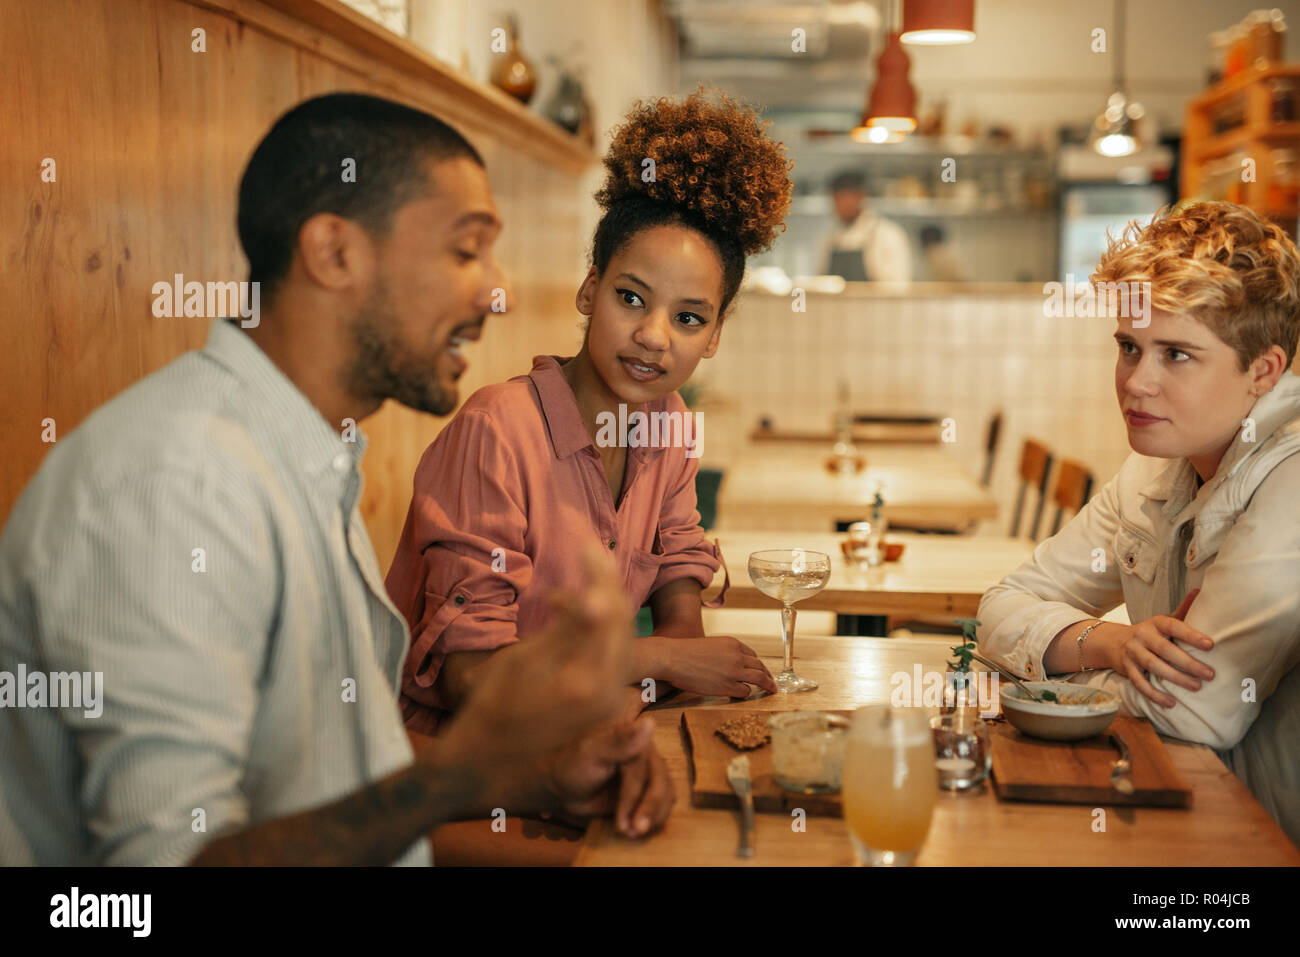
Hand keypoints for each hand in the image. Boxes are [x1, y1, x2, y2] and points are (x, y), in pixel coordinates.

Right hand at [439, 544, 632, 769]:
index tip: (583, 544)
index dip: (600, 574)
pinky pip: (609, 651)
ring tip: (571, 580)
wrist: (484, 761)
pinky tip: (565, 610)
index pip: (609, 613)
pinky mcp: (602, 700)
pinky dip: (594, 626)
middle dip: (606, 582)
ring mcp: (608, 699)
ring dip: (601, 601)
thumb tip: (599, 595)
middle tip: (585, 550)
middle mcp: (607, 692)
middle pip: (622, 621)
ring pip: (619, 634)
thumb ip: (566, 630)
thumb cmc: (491, 708)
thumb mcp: (523, 661)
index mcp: (587, 681)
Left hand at [546, 718, 674, 837]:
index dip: (635, 796)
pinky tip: (636, 830)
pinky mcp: (647, 792)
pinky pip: (662, 805)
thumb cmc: (572, 766)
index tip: (624, 820)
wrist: (563, 788)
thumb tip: (649, 723)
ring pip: (666, 795)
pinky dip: (654, 819)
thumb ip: (619, 741)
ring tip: (631, 833)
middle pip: (660, 783)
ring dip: (653, 817)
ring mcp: (649, 774)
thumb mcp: (590, 753)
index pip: (644, 769)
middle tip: (633, 831)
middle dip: (648, 809)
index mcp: (635, 738)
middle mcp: (647, 754)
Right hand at [658, 635, 777, 697]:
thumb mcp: (710, 645)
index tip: (761, 670)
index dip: (758, 665)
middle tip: (772, 682)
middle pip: (760, 666)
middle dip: (767, 675)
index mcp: (733, 644)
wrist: (673, 658)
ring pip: (759, 678)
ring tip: (771, 690)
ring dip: (766, 685)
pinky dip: (746, 693)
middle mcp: (737, 656)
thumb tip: (731, 665)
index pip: (752, 655)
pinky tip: (743, 695)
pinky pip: (745, 691)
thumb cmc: (685, 652)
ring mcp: (734, 671)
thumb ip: (724, 653)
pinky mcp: (728, 686)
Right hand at [1109, 589, 1214, 707]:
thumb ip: (1183, 610)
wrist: (1114, 642)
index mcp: (1156, 623)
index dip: (1191, 635)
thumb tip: (1200, 591)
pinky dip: (1155, 694)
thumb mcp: (1164, 621)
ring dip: (1176, 678)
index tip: (1211, 645)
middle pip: (1166, 650)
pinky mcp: (1126, 668)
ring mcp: (1133, 652)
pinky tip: (1171, 702)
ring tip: (1196, 687)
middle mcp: (1143, 635)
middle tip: (1210, 674)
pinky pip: (1140, 683)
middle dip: (1189, 663)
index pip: (1174, 626)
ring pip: (1154, 666)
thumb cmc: (1150, 633)